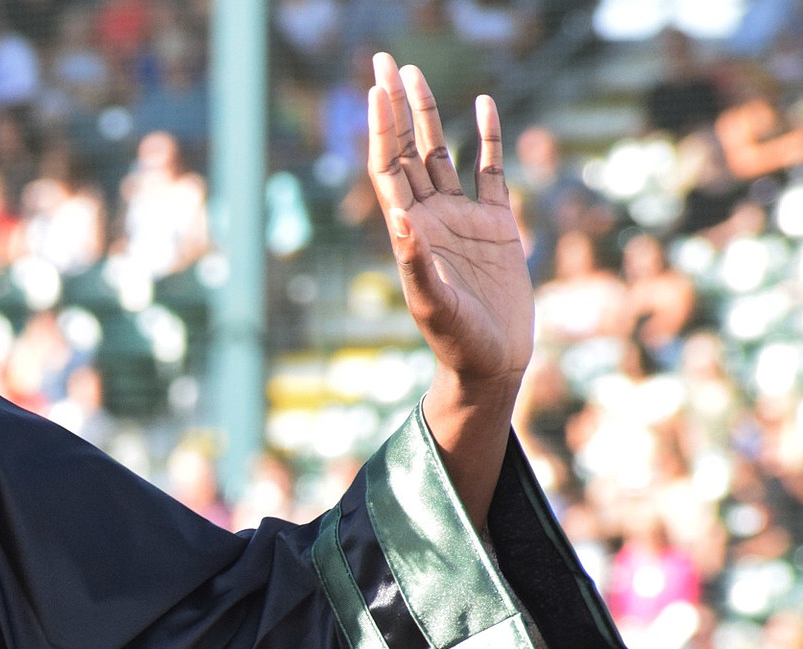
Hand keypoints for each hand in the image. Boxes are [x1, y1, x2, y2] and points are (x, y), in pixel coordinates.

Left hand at [368, 53, 531, 392]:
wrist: (492, 363)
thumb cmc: (457, 342)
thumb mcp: (432, 306)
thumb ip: (415, 264)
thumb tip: (396, 218)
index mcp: (409, 232)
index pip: (388, 168)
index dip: (380, 129)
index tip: (374, 90)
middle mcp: (430, 218)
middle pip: (407, 150)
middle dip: (396, 108)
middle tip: (385, 62)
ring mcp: (462, 218)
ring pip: (441, 153)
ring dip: (428, 115)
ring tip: (415, 74)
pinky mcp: (497, 225)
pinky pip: (489, 171)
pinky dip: (487, 138)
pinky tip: (483, 105)